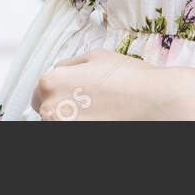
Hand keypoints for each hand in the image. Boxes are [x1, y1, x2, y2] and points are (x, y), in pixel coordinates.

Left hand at [33, 48, 194, 120]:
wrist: (155, 101)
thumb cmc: (129, 79)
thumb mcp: (95, 56)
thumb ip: (70, 63)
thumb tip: (60, 68)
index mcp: (51, 82)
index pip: (39, 92)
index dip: (56, 91)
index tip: (70, 93)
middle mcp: (52, 108)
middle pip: (47, 109)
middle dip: (63, 105)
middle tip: (88, 102)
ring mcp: (64, 127)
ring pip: (60, 122)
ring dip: (73, 117)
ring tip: (98, 111)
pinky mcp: (79, 138)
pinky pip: (73, 129)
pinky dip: (84, 124)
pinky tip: (102, 118)